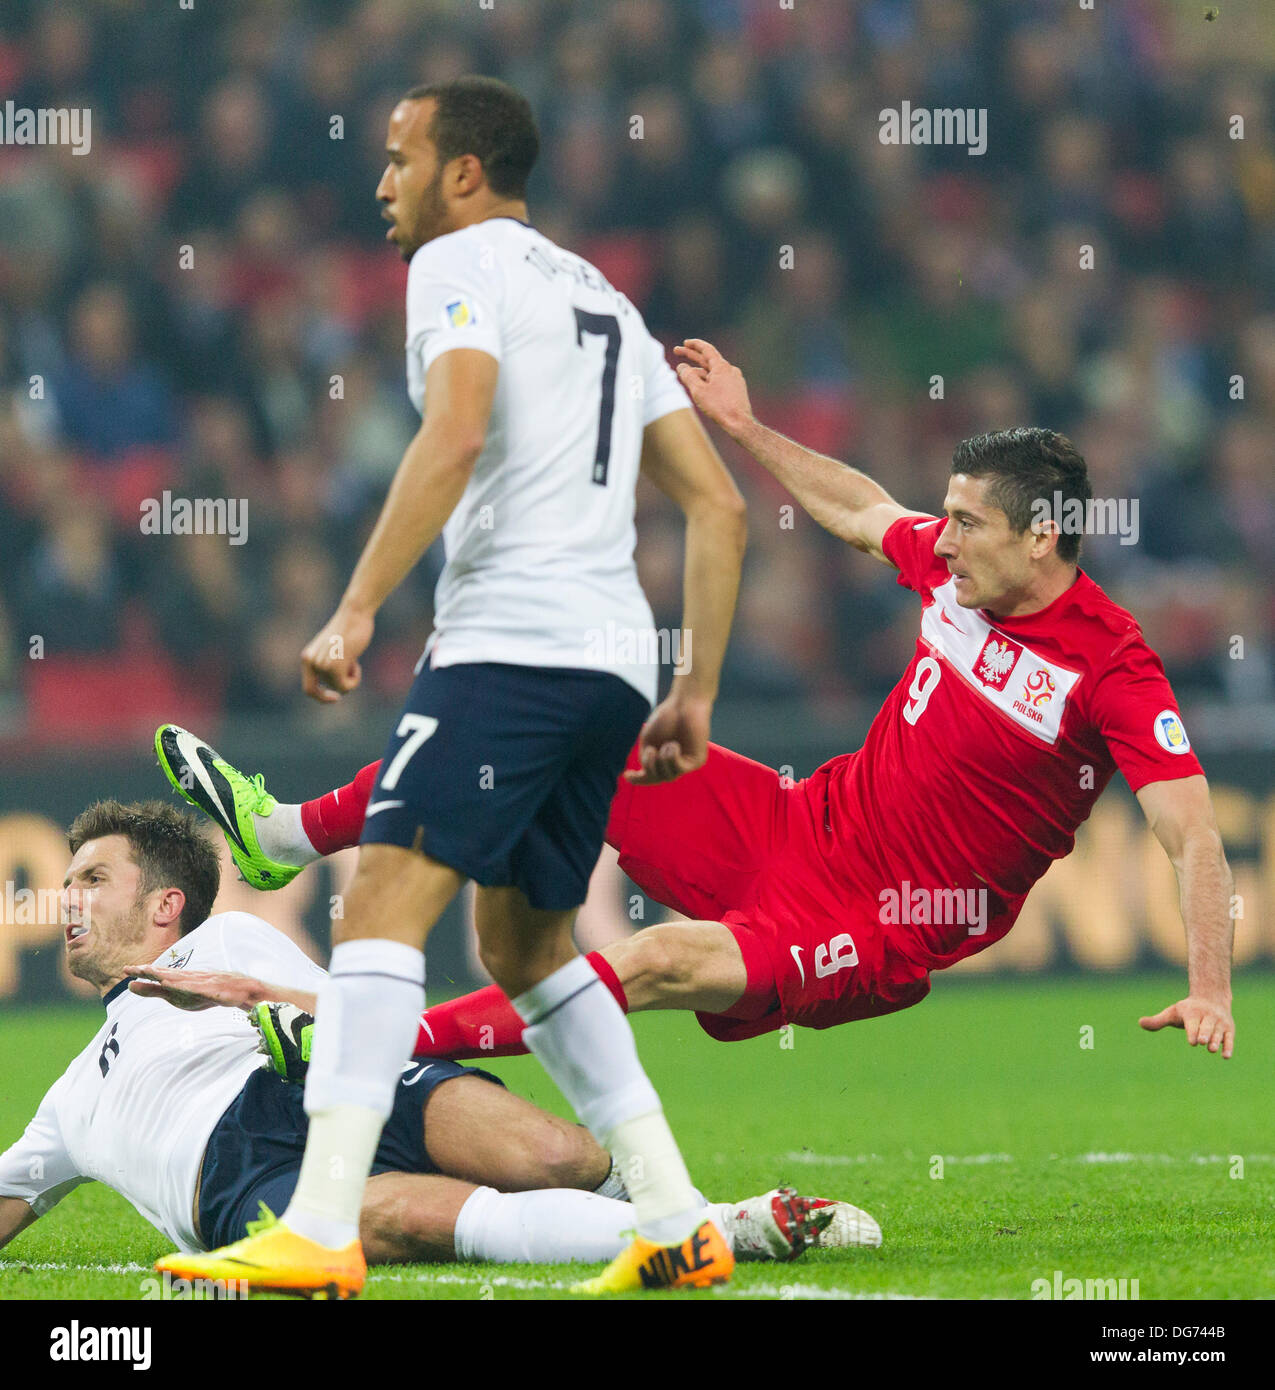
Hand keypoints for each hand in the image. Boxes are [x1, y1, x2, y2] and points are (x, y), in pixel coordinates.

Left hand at [125, 966, 264, 1012]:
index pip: (160, 973)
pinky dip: (191, 988)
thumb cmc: (206, 991)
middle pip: (169, 974)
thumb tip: (129, 986)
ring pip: (184, 981)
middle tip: (135, 969)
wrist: (241, 989)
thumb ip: (153, 990)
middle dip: (153, 971)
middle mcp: (191, 977)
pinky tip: (184, 988)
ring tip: (156, 975)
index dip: (144, 971)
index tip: (126, 969)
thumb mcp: (176, 994)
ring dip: (170, 977)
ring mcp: (204, 983)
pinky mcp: (216, 991)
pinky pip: (203, 990)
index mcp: (180, 978)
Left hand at [301, 603, 373, 702]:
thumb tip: (338, 688)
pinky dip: (355, 679)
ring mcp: (321, 666)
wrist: (354, 615)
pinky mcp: (333, 668)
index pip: (309, 689)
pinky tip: (356, 662)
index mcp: (308, 658)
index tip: (336, 697)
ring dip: (351, 678)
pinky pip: (346, 687)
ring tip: (354, 658)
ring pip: (339, 688)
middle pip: (326, 690)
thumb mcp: (334, 649)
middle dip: (342, 684)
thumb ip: (330, 664)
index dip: (322, 697)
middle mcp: (311, 663)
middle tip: (352, 668)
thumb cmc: (349, 629)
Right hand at [625, 692, 712, 784]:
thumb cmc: (666, 718)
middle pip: (657, 778)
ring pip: (668, 776)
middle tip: (650, 750)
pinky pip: (680, 768)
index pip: (649, 776)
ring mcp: (686, 763)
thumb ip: (646, 760)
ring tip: (665, 744)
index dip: (637, 779)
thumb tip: (646, 775)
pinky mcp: (697, 761)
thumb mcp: (648, 740)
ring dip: (661, 761)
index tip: (626, 775)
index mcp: (661, 758)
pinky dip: (672, 757)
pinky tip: (673, 745)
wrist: (684, 704)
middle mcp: (674, 763)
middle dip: (650, 766)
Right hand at [673, 339, 753, 436]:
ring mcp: (735, 379)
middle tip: (677, 351)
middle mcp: (730, 370)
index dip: (694, 345)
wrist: (739, 422)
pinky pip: (720, 380)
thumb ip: (688, 376)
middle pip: (708, 360)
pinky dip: (708, 380)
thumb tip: (681, 367)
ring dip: (699, 372)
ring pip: (713, 372)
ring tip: (686, 375)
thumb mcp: (698, 391)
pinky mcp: (737, 389)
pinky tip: (702, 387)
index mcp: (722, 367)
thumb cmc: (719, 407)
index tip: (685, 343)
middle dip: (691, 356)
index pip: (706, 349)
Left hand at [1139, 994, 1233, 1057]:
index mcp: (1192, 1012)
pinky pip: (1230, 1038)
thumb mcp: (1172, 1013)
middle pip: (1207, 1026)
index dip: (1192, 1032)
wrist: (1211, 998)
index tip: (1192, 1041)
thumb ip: (1158, 1020)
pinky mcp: (1229, 1028)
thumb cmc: (1188, 1010)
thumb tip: (1140, 1023)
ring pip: (1218, 1032)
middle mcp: (1208, 1016)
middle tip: (1202, 1042)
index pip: (1193, 1023)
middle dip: (1205, 1034)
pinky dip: (1228, 1046)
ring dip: (1216, 1041)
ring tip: (1211, 1049)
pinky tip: (1225, 1056)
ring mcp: (1220, 1022)